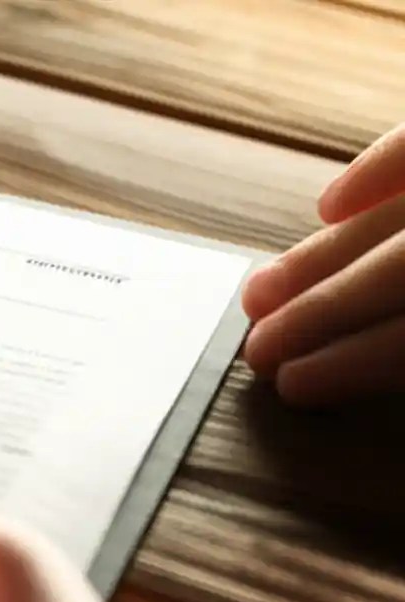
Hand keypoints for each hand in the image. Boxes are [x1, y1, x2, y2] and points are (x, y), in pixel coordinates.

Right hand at [241, 123, 404, 404]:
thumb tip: (387, 359)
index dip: (357, 358)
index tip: (296, 385)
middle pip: (397, 270)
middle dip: (318, 309)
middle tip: (257, 346)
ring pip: (396, 219)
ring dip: (322, 255)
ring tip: (260, 291)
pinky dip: (377, 169)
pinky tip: (328, 207)